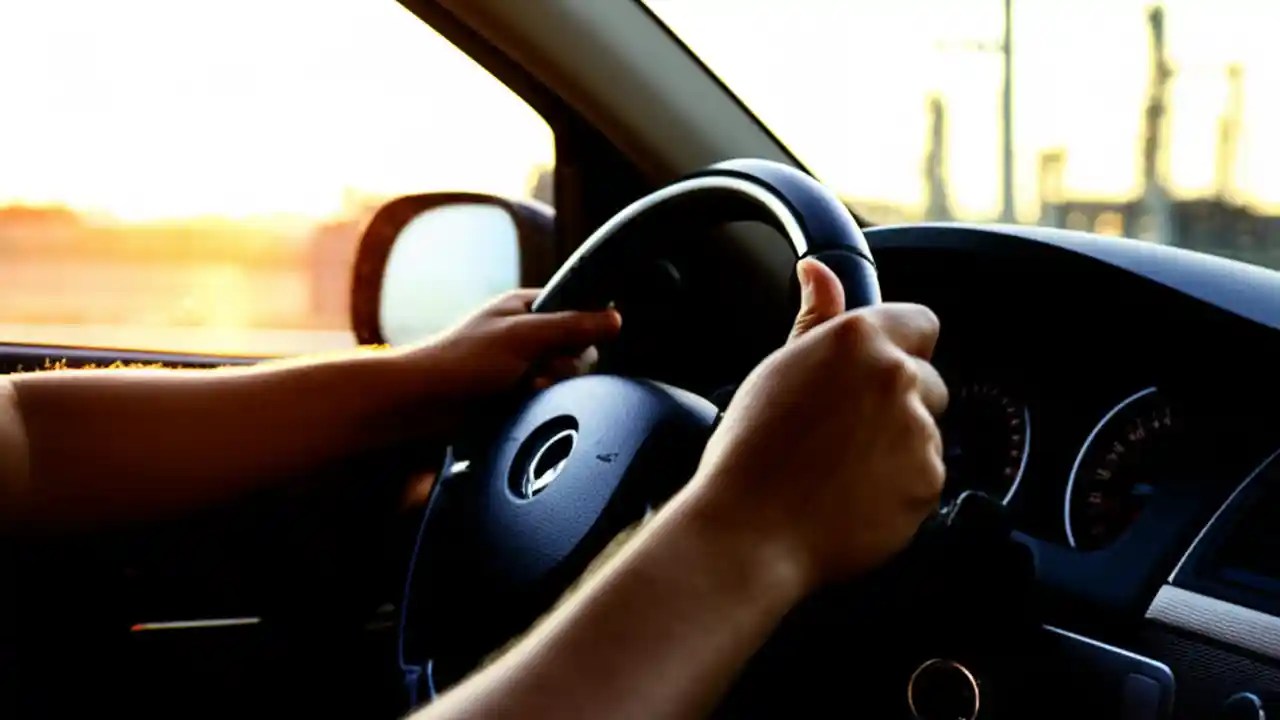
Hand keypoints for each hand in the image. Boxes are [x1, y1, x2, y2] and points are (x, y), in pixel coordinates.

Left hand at [395, 289, 620, 431]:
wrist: (423, 403)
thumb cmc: (462, 360)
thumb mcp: (524, 336)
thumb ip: (572, 326)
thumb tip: (615, 319)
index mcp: (526, 307)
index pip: (578, 309)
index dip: (583, 327)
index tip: (574, 342)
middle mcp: (527, 333)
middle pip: (577, 348)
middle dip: (564, 364)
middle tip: (539, 369)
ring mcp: (522, 365)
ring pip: (564, 376)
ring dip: (550, 384)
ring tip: (525, 387)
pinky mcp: (516, 393)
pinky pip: (547, 397)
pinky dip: (538, 401)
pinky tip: (520, 401)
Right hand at [685, 258, 947, 589]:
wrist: (749, 530)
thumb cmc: (749, 452)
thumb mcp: (777, 370)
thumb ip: (815, 318)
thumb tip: (819, 271)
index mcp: (858, 340)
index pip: (920, 322)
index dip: (898, 348)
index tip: (870, 375)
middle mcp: (896, 377)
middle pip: (926, 380)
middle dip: (896, 404)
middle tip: (840, 432)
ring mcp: (918, 431)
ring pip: (925, 432)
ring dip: (896, 448)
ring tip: (838, 471)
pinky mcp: (929, 482)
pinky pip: (925, 478)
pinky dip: (899, 489)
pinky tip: (852, 498)